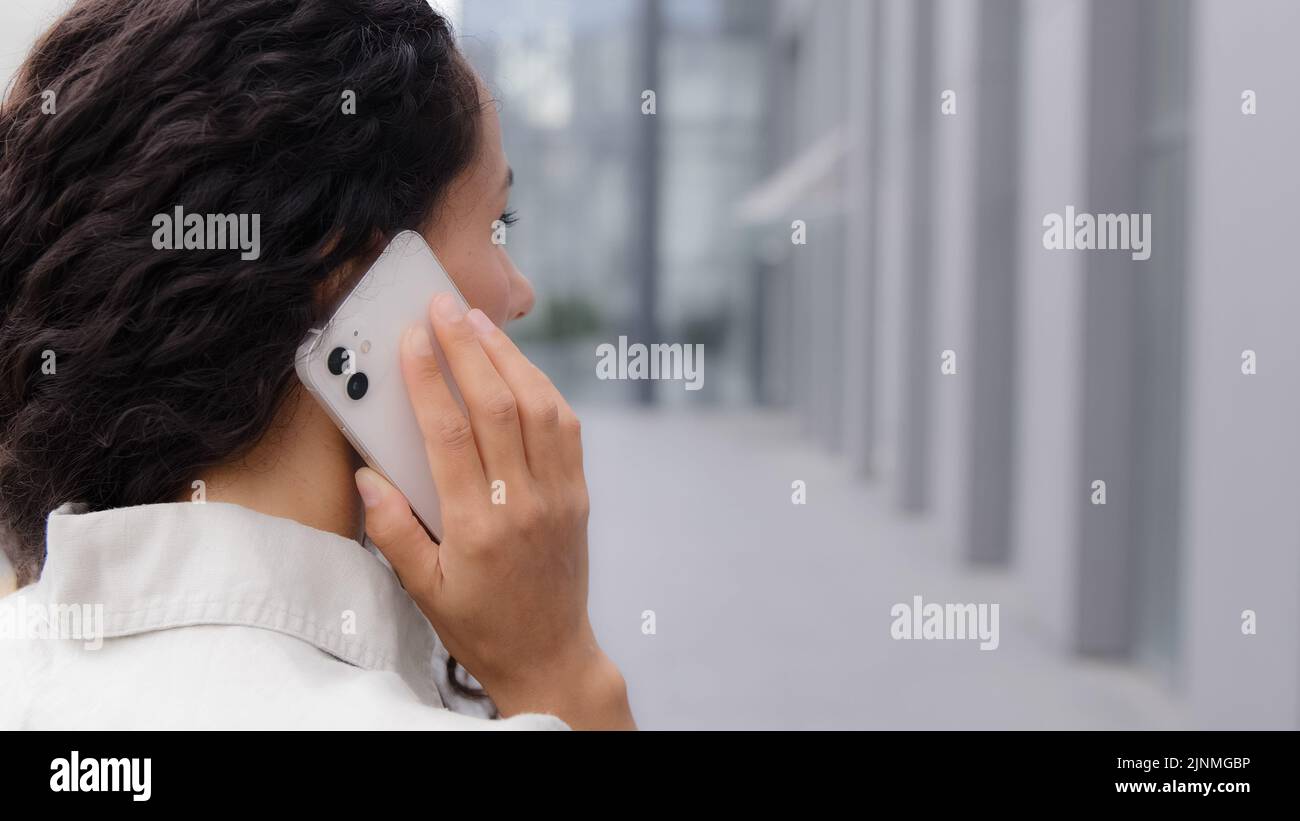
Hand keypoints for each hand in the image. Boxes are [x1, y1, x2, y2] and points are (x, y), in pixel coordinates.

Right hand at [354, 292, 633, 729]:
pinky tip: (517, 365)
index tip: (411, 338)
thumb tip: (367, 474)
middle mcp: (524, 503)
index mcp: (477, 527)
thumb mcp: (421, 591)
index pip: (450, 435)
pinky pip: (566, 426)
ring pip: (539, 406)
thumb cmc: (479, 624)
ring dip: (508, 357)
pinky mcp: (579, 493)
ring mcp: (559, 494)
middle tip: (443, 306)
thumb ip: (392, 531)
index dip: (429, 379)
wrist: (549, 653)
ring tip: (477, 322)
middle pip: (497, 406)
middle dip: (468, 348)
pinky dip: (542, 387)